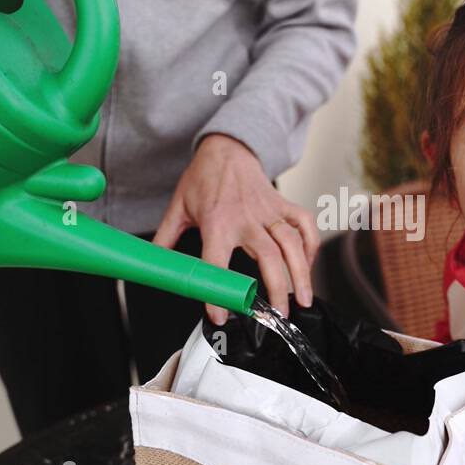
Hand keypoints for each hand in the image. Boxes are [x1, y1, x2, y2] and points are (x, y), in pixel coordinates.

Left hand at [153, 134, 319, 324]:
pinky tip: (308, 266)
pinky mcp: (283, 205)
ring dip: (301, 274)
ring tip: (303, 299)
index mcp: (217, 223)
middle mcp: (246, 218)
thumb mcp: (177, 209)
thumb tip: (153, 266)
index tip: (222, 316)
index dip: (218, 293)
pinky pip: (304, 225)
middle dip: (277, 290)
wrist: (226, 148)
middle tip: (278, 316)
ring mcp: (268, 212)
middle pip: (267, 258)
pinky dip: (311, 246)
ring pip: (292, 244)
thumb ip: (165, 240)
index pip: (217, 263)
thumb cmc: (203, 178)